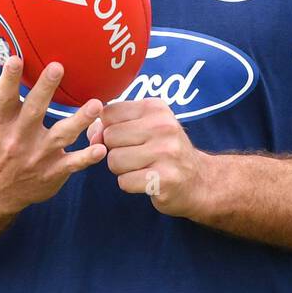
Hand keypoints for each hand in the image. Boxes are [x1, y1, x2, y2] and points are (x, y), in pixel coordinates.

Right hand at [0, 35, 106, 216]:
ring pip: (61, 136)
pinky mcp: (54, 171)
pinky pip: (73, 163)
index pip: (4, 96)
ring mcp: (38, 155)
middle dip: (45, 90)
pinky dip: (87, 158)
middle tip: (58, 67)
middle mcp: (19, 137)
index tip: (15, 58)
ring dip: (80, 121)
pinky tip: (102, 147)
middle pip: (34, 111)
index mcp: (1, 119)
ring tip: (97, 104)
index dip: (9, 78)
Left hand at [88, 98, 210, 218]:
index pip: (109, 113)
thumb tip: (92, 132)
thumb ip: (114, 124)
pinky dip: (130, 184)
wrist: (199, 181)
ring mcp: (166, 153)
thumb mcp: (145, 127)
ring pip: (114, 160)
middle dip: (115, 150)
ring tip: (142, 168)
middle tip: (137, 156)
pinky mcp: (164, 179)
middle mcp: (163, 126)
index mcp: (156, 108)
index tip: (124, 138)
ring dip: (122, 169)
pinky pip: (124, 181)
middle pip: (109, 137)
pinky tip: (147, 181)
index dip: (107, 129)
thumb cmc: (165, 151)